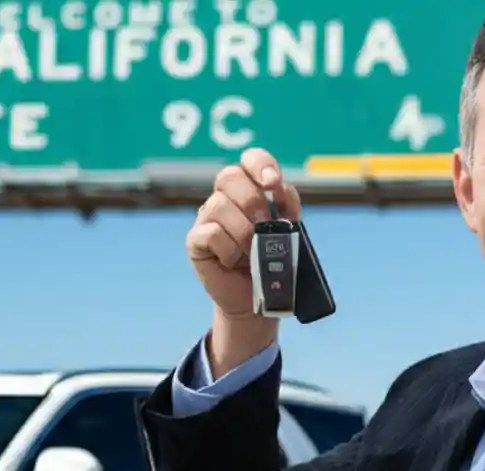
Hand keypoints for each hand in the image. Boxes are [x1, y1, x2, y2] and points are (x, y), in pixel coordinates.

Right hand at [186, 148, 301, 374]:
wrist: (262, 297)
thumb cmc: (274, 260)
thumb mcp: (289, 230)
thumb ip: (287, 206)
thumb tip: (280, 189)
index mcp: (249, 189)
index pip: (250, 159)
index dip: (260, 164)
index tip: (273, 184)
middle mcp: (224, 198)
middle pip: (229, 176)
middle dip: (252, 202)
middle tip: (265, 227)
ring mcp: (207, 219)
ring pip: (219, 205)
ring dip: (242, 231)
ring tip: (251, 250)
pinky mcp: (196, 242)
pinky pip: (210, 233)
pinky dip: (227, 248)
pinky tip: (233, 261)